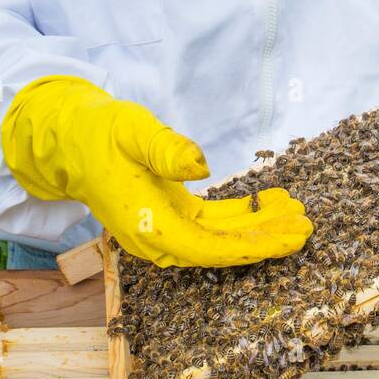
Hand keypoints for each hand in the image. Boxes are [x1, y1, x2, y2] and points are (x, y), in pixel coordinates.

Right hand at [2, 76, 312, 266]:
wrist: (71, 142)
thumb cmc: (100, 133)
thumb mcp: (132, 129)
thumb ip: (165, 148)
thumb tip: (201, 164)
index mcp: (148, 224)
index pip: (208, 248)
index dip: (252, 245)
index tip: (289, 238)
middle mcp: (158, 238)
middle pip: (222, 248)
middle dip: (266, 239)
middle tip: (307, 227)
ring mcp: (166, 230)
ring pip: (221, 237)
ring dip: (260, 227)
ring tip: (297, 213)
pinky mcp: (172, 218)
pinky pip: (213, 224)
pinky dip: (243, 216)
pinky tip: (270, 203)